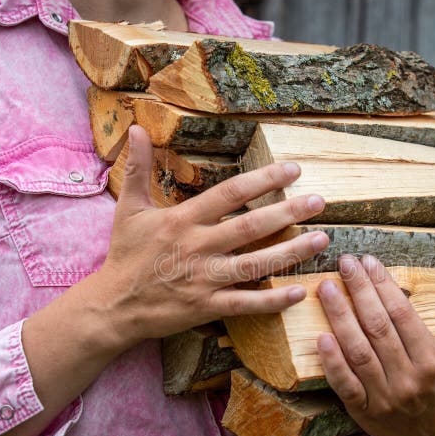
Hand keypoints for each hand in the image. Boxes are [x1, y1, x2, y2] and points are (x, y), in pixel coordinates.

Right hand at [91, 125, 328, 350]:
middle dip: (288, 212)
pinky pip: (245, 304)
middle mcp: (197, 247)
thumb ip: (137, 168)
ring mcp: (203, 280)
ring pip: (254, 265)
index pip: (229, 194)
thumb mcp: (128, 208)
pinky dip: (272, 300)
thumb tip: (134, 127)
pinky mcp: (206, 307)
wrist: (112, 306)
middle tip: (320, 202)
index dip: (263, 180)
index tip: (293, 170)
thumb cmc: (125, 255)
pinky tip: (298, 292)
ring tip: (322, 240)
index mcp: (183, 220)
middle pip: (250, 227)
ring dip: (291, 252)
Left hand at [315, 255, 434, 435]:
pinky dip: (332, 361)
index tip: (369, 262)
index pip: (402, 315)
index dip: (383, 285)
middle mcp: (409, 378)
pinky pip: (344, 383)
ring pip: (358, 351)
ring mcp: (384, 396)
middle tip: (344, 264)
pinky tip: (321, 336)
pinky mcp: (363, 410)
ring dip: (340, 317)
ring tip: (327, 288)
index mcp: (433, 361)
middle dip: (359, 291)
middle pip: (377, 327)